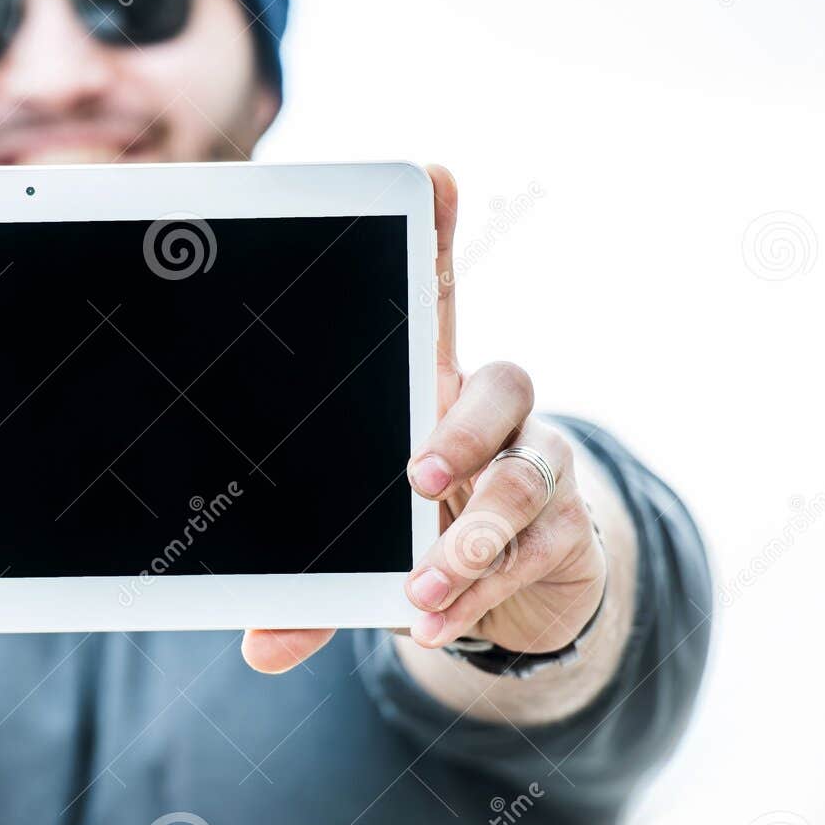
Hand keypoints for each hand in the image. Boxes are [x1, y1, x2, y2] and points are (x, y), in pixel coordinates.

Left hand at [242, 166, 606, 673]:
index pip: (435, 295)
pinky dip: (487, 589)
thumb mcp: (352, 545)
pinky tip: (437, 620)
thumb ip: (306, 584)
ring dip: (478, 533)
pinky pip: (543, 548)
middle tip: (418, 477)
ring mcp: (540, 465)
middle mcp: (492, 412)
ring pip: (531, 474)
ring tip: (426, 582)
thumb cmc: (415, 527)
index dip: (438, 233)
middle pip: (500, 386)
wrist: (508, 583)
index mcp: (426, 385)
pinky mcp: (569, 527)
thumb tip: (255, 650)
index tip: (431, 174)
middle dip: (462, 431)